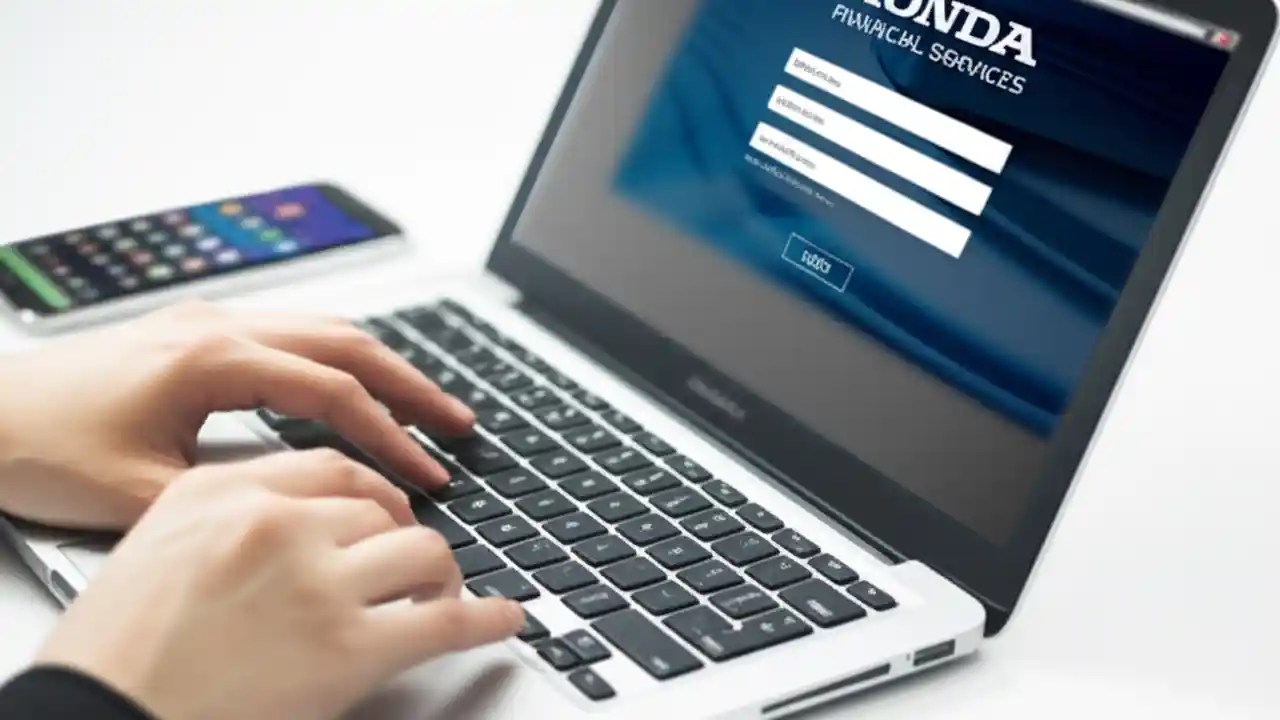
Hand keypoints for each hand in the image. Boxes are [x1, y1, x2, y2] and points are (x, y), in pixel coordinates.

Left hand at [0, 300, 471, 529]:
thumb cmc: (38, 446)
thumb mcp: (142, 494)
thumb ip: (238, 498)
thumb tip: (310, 514)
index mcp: (212, 358)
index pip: (333, 394)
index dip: (390, 438)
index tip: (427, 474)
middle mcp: (217, 327)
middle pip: (346, 344)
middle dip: (411, 385)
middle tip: (459, 422)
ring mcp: (207, 324)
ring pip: (322, 333)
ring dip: (380, 369)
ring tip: (423, 407)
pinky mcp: (195, 336)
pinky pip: (291, 338)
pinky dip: (338, 366)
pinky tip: (351, 394)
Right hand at [37, 451, 523, 719]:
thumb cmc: (110, 658)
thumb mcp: (153, 553)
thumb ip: (227, 521)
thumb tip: (295, 524)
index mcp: (220, 492)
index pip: (329, 469)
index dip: (372, 492)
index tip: (388, 507)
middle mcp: (275, 523)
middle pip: (378, 509)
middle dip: (400, 537)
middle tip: (409, 560)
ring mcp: (317, 581)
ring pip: (421, 551)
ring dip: (439, 574)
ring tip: (439, 594)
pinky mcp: (349, 648)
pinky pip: (445, 621)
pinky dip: (486, 619)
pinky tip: (503, 619)